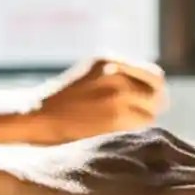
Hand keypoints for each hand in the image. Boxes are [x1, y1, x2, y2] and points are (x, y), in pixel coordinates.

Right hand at [34, 58, 169, 143]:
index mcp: (110, 60)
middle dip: (154, 106)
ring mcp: (116, 95)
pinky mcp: (114, 118)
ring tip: (123, 127)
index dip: (155, 91)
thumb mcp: (93, 74)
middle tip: (145, 117)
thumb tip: (159, 91)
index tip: (151, 102)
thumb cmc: (65, 99)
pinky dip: (134, 132)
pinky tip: (116, 134)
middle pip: (157, 94)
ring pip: (150, 113)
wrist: (35, 117)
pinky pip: (139, 127)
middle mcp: (116, 74)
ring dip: (142, 121)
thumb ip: (122, 75)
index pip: (154, 75)